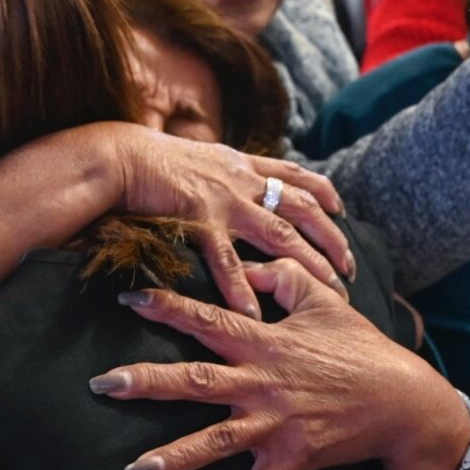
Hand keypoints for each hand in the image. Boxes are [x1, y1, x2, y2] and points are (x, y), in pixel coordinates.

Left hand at [91, 257, 468, 469]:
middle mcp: (262, 384)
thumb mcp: (323, 300)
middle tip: (103, 384)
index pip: (208, 320)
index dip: (168, 307)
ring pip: (215, 441)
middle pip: (195, 381)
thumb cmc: (360, 347)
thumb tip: (245, 266)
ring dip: (174, 458)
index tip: (127, 300)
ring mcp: (275, 424)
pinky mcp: (292, 459)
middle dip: (147, 383)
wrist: (404, 401)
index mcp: (265, 342)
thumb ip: (280, 277)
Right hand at [106, 123, 353, 316]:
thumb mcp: (197, 157)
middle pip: (303, 208)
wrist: (119, 157)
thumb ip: (220, 172)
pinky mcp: (201, 219)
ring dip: (310, 264)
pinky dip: (242, 289)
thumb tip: (230, 180)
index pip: (295, 175)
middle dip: (331, 238)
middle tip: (350, 267)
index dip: (323, 192)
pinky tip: (255, 313)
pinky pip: (228, 260)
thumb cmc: (149, 161)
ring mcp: (225, 199)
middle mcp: (242, 179)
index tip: (341, 210)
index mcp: (241, 164)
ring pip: (282, 234)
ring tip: (332, 291)